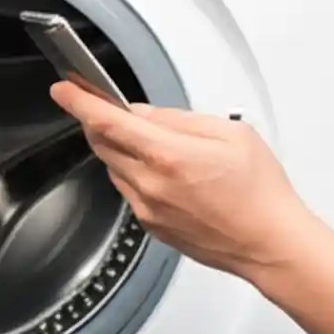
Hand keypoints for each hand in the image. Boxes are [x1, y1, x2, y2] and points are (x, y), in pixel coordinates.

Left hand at [50, 80, 316, 281]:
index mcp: (169, 156)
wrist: (269, 243)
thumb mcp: (229, 133)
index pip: (108, 122)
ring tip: (161, 145)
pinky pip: (130, 191)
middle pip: (103, 144)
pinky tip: (168, 173)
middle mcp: (151, 185)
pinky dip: (137, 174)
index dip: (80, 102)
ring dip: (122, 150)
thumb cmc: (260, 191)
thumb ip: (179, 120)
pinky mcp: (152, 227)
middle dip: (101, 122)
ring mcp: (148, 210)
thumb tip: (143, 113)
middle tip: (112, 108)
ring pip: (115, 168)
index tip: (64, 90)